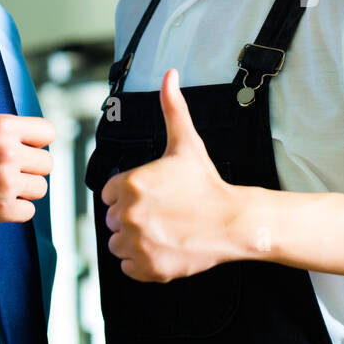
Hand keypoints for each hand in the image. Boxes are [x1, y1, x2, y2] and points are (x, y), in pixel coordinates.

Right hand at [0, 37, 54, 234]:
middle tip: (3, 166)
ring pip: (40, 188)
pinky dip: (14, 209)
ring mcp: (5, 183)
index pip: (49, 133)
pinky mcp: (1, 210)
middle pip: (48, 162)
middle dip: (30, 165)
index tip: (14, 143)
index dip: (33, 139)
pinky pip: (28, 211)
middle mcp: (8, 154)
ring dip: (23, 188)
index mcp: (3, 126)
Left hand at [100, 69, 239, 281]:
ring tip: (163, 230)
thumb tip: (171, 74)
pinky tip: (165, 247)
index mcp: (128, 184)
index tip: (154, 195)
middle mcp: (128, 214)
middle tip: (163, 213)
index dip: (130, 194)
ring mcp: (137, 244)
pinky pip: (129, 267)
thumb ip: (172, 108)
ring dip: (135, 241)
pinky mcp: (147, 269)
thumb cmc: (206, 182)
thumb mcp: (185, 143)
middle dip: (134, 217)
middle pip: (114, 219)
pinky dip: (143, 262)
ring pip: (118, 245)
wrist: (233, 221)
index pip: (110, 194)